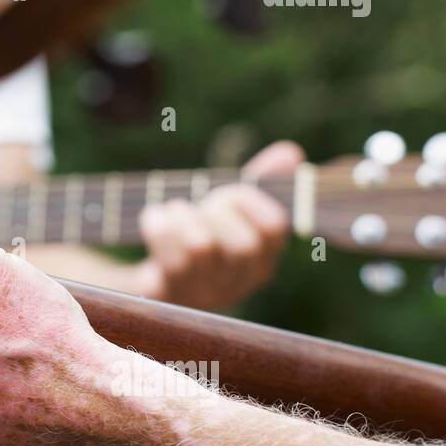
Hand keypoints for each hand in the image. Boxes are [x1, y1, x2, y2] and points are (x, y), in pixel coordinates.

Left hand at [132, 140, 300, 309]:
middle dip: (218, 211)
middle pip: (243, 244)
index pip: (274, 227)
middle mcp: (242, 280)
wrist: (163, 280)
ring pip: (201, 247)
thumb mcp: (232, 208)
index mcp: (264, 258)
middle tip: (204, 204)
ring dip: (183, 216)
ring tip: (176, 209)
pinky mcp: (175, 292)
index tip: (230, 192)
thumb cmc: (206, 236)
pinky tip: (155, 219)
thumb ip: (259, 180)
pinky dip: (158, 227)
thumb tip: (290, 152)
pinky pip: (170, 259)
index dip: (249, 200)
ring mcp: (208, 291)